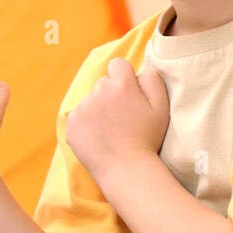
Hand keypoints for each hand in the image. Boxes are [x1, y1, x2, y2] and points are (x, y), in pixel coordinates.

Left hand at [64, 57, 168, 181]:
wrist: (126, 168)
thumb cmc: (148, 138)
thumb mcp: (161, 107)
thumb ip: (153, 81)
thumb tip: (142, 69)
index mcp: (121, 85)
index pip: (118, 64)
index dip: (124, 76)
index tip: (129, 92)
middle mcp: (98, 92)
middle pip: (104, 84)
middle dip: (112, 94)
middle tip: (123, 117)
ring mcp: (82, 108)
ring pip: (91, 100)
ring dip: (99, 109)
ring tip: (112, 130)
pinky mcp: (71, 123)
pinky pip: (79, 116)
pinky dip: (87, 123)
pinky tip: (99, 137)